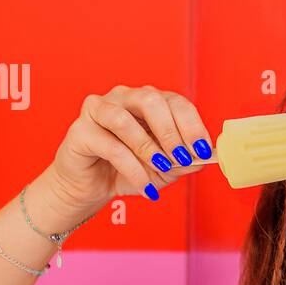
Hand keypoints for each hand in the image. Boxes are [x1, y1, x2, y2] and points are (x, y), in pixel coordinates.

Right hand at [48, 85, 213, 211]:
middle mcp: (124, 97)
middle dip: (171, 132)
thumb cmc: (129, 170)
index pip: (176, 102)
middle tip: (183, 157)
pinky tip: (145, 186)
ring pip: (124, 119)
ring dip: (148, 147)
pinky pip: (110, 146)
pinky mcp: (80, 130)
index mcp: (148, 101)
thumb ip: (185, 161)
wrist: (92, 187)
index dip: (192, 125)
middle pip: (151, 100)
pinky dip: (132, 169)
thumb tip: (205, 157)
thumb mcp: (165, 169)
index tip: (203, 150)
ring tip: (162, 168)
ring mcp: (99, 110)